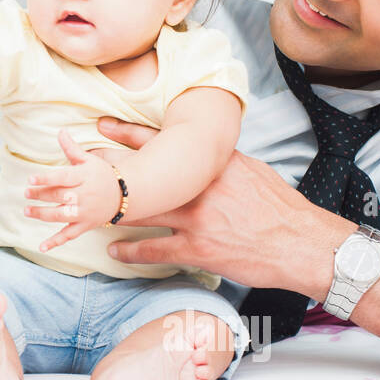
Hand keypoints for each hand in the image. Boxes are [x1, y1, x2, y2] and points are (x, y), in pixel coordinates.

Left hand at [22, 129, 123, 252]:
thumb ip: (71, 149)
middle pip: (59, 196)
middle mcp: (83, 196)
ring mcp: (84, 212)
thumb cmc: (102, 174)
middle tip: (26, 193)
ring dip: (42, 215)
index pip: (62, 177)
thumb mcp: (89, 160)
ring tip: (27, 210)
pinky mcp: (85, 225)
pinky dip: (55, 242)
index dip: (46, 179)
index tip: (30, 179)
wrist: (125, 195)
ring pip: (61, 216)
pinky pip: (69, 235)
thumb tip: (60, 131)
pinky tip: (41, 247)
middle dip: (41, 195)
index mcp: (83, 177)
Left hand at [94, 116, 350, 297]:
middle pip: (142, 175)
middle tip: (77, 166)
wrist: (303, 244)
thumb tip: (201, 154)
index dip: (127, 134)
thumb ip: (220, 163)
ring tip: (86, 211)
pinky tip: (113, 250)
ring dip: (111, 212)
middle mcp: (199, 186)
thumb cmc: (281, 208)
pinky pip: (154, 249)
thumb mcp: (251, 171)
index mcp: (212, 163)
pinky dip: (130, 251)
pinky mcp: (198, 249)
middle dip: (107, 171)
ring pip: (141, 212)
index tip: (101, 127)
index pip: (161, 142)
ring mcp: (196, 219)